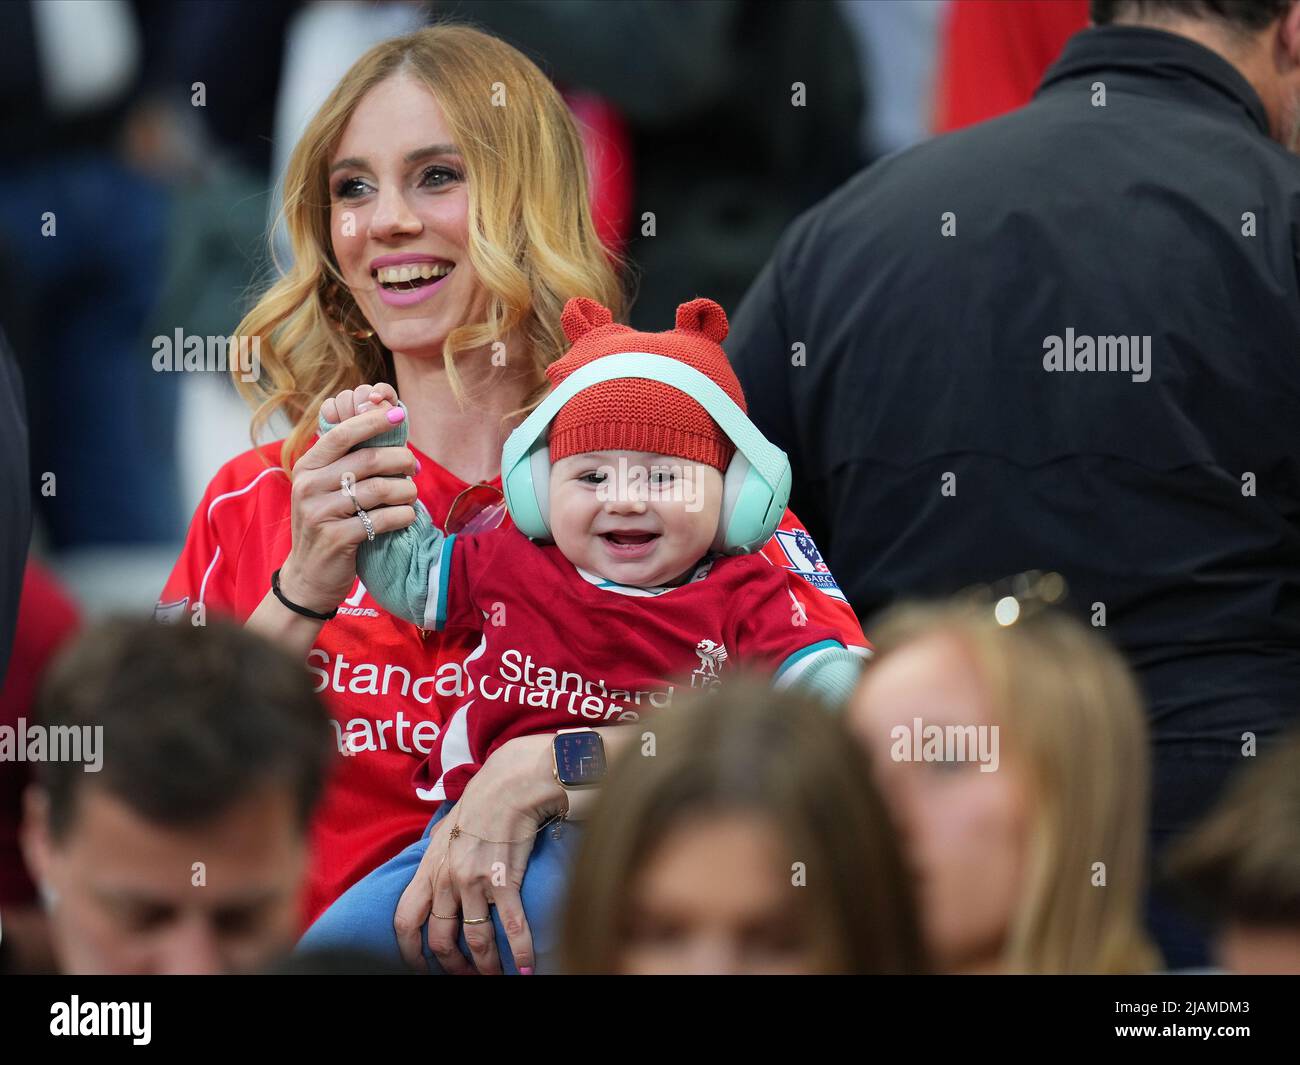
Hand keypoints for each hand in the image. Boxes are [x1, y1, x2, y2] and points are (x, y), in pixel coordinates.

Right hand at [278, 384, 418, 613]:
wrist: (310, 575)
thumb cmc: (329, 522)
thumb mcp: (327, 487)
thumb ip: (348, 459)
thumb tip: (387, 422)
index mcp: (308, 466)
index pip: (343, 433)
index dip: (373, 420)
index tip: (400, 414)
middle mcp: (309, 486)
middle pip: (368, 460)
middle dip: (401, 461)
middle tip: (414, 469)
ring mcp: (320, 513)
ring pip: (380, 489)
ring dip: (406, 491)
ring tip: (410, 495)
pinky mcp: (337, 538)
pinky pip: (383, 519)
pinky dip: (403, 516)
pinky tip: (406, 517)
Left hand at [394, 734, 566, 973]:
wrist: (510, 783)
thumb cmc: (482, 801)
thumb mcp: (447, 827)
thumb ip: (439, 852)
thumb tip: (435, 865)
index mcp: (430, 867)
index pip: (406, 920)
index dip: (409, 951)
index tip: (420, 967)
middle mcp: (447, 879)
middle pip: (440, 939)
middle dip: (452, 965)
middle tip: (465, 975)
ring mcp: (474, 881)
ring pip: (476, 941)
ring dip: (486, 966)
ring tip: (496, 977)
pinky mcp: (503, 880)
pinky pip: (511, 926)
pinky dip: (520, 952)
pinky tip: (526, 967)